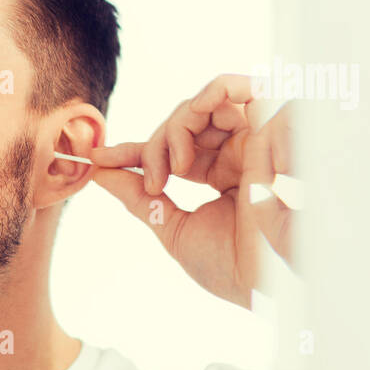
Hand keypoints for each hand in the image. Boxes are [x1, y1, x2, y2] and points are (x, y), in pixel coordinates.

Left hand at [88, 74, 296, 307]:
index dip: (132, 152)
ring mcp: (255, 138)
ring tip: (176, 168)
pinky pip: (237, 87)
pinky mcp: (273, 126)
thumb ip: (137, 196)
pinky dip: (207, 95)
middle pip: (180, 124)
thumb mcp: (171, 227)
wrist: (272, 281)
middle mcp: (239, 152)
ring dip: (174, 130)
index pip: (170, 150)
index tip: (96, 159)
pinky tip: (193, 134)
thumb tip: (99, 173)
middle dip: (153, 148)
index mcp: (222, 174)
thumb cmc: (231, 265)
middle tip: (154, 184)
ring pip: (199, 105)